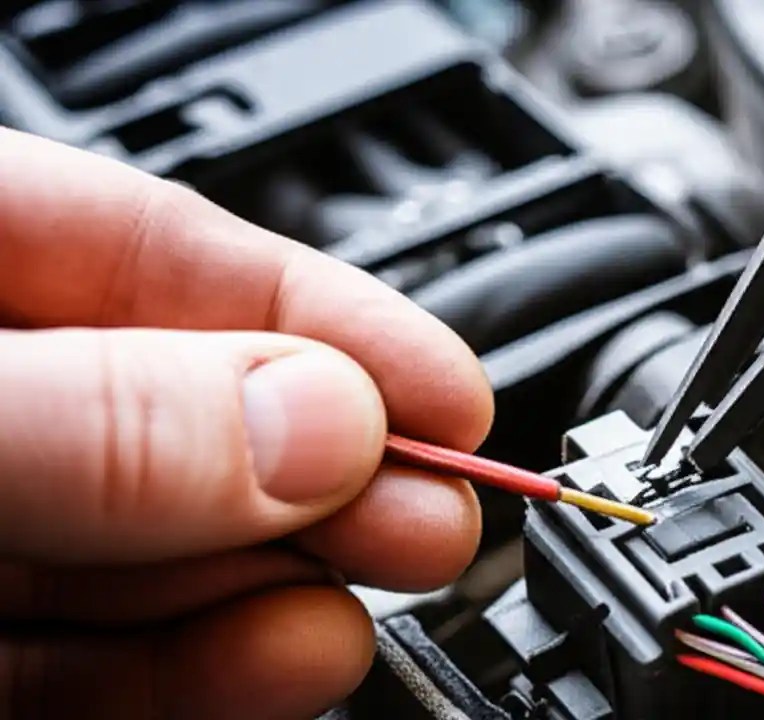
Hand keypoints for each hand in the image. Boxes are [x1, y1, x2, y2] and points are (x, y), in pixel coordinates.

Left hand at [0, 128, 493, 718]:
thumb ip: (100, 413)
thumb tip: (317, 421)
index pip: (162, 254)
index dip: (323, 317)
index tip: (448, 385)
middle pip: (185, 416)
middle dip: (332, 466)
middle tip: (443, 510)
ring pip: (153, 555)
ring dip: (287, 582)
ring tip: (389, 587)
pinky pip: (91, 669)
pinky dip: (200, 674)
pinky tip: (288, 658)